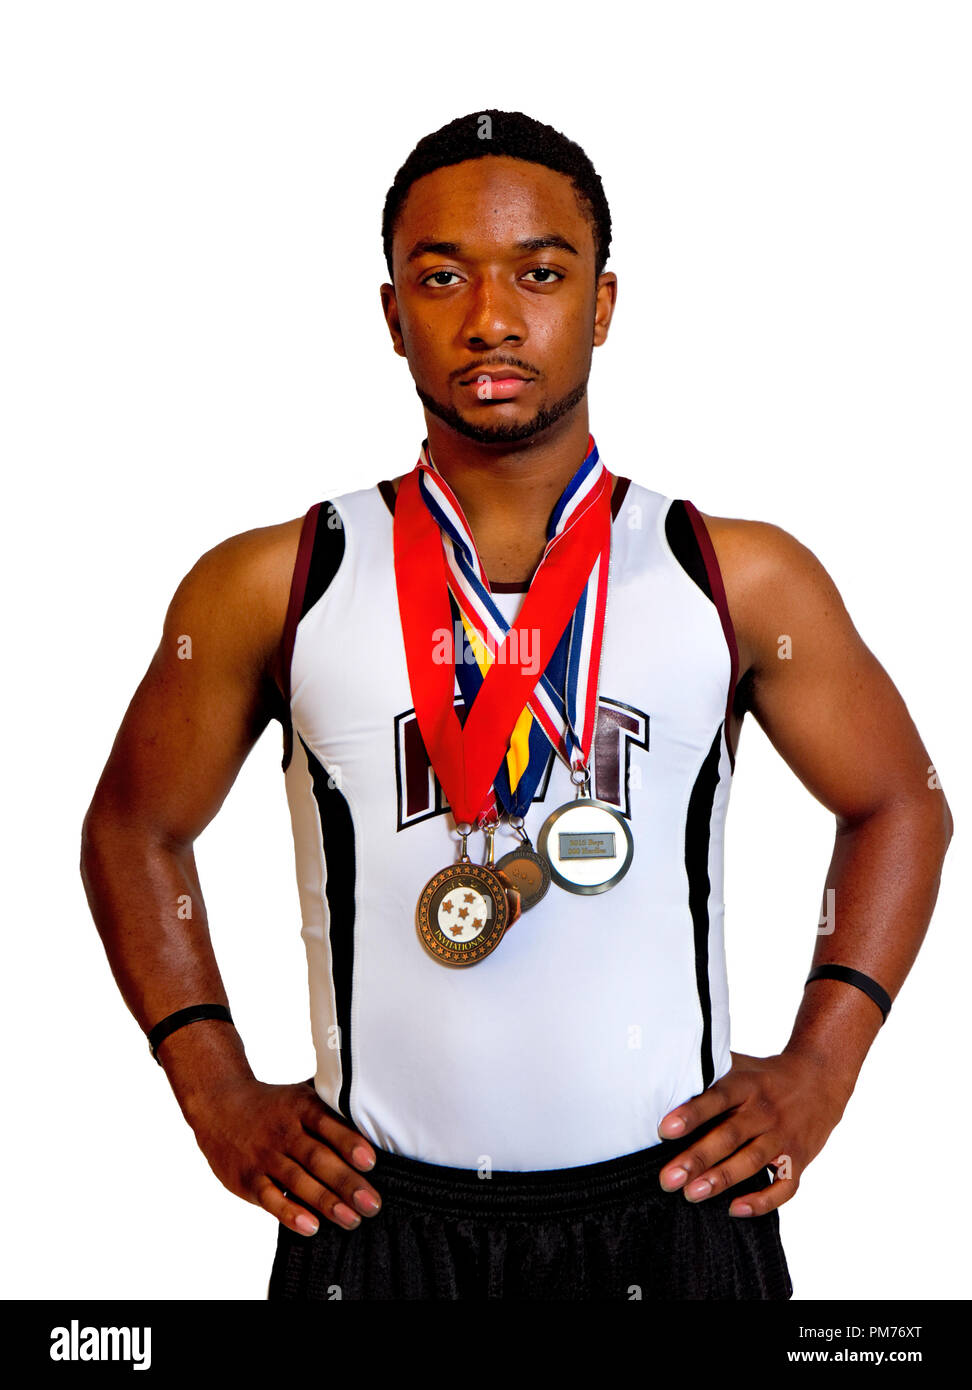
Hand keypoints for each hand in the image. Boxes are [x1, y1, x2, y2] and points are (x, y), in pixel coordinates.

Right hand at [183, 1077, 380, 1236]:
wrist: (219, 1107)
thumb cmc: (275, 1106)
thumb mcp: (301, 1095)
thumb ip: (333, 1106)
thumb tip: (378, 1112)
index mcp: (301, 1108)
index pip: (327, 1124)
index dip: (349, 1142)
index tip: (370, 1161)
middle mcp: (284, 1132)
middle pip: (317, 1158)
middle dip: (346, 1182)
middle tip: (373, 1204)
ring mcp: (265, 1157)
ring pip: (298, 1182)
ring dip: (326, 1203)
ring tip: (352, 1220)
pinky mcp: (248, 1180)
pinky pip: (270, 1199)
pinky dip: (290, 1214)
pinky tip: (311, 1227)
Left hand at [655, 1050, 851, 1216]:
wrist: (820, 1079)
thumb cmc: (764, 1076)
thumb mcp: (739, 1066)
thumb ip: (708, 1074)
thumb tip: (662, 1074)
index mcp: (746, 1085)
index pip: (717, 1098)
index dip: (692, 1114)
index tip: (665, 1129)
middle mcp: (765, 1110)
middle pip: (730, 1135)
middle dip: (698, 1158)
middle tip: (668, 1178)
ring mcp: (783, 1136)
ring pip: (752, 1161)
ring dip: (722, 1179)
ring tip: (692, 1195)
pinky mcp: (798, 1159)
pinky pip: (784, 1186)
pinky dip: (762, 1201)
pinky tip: (735, 1209)